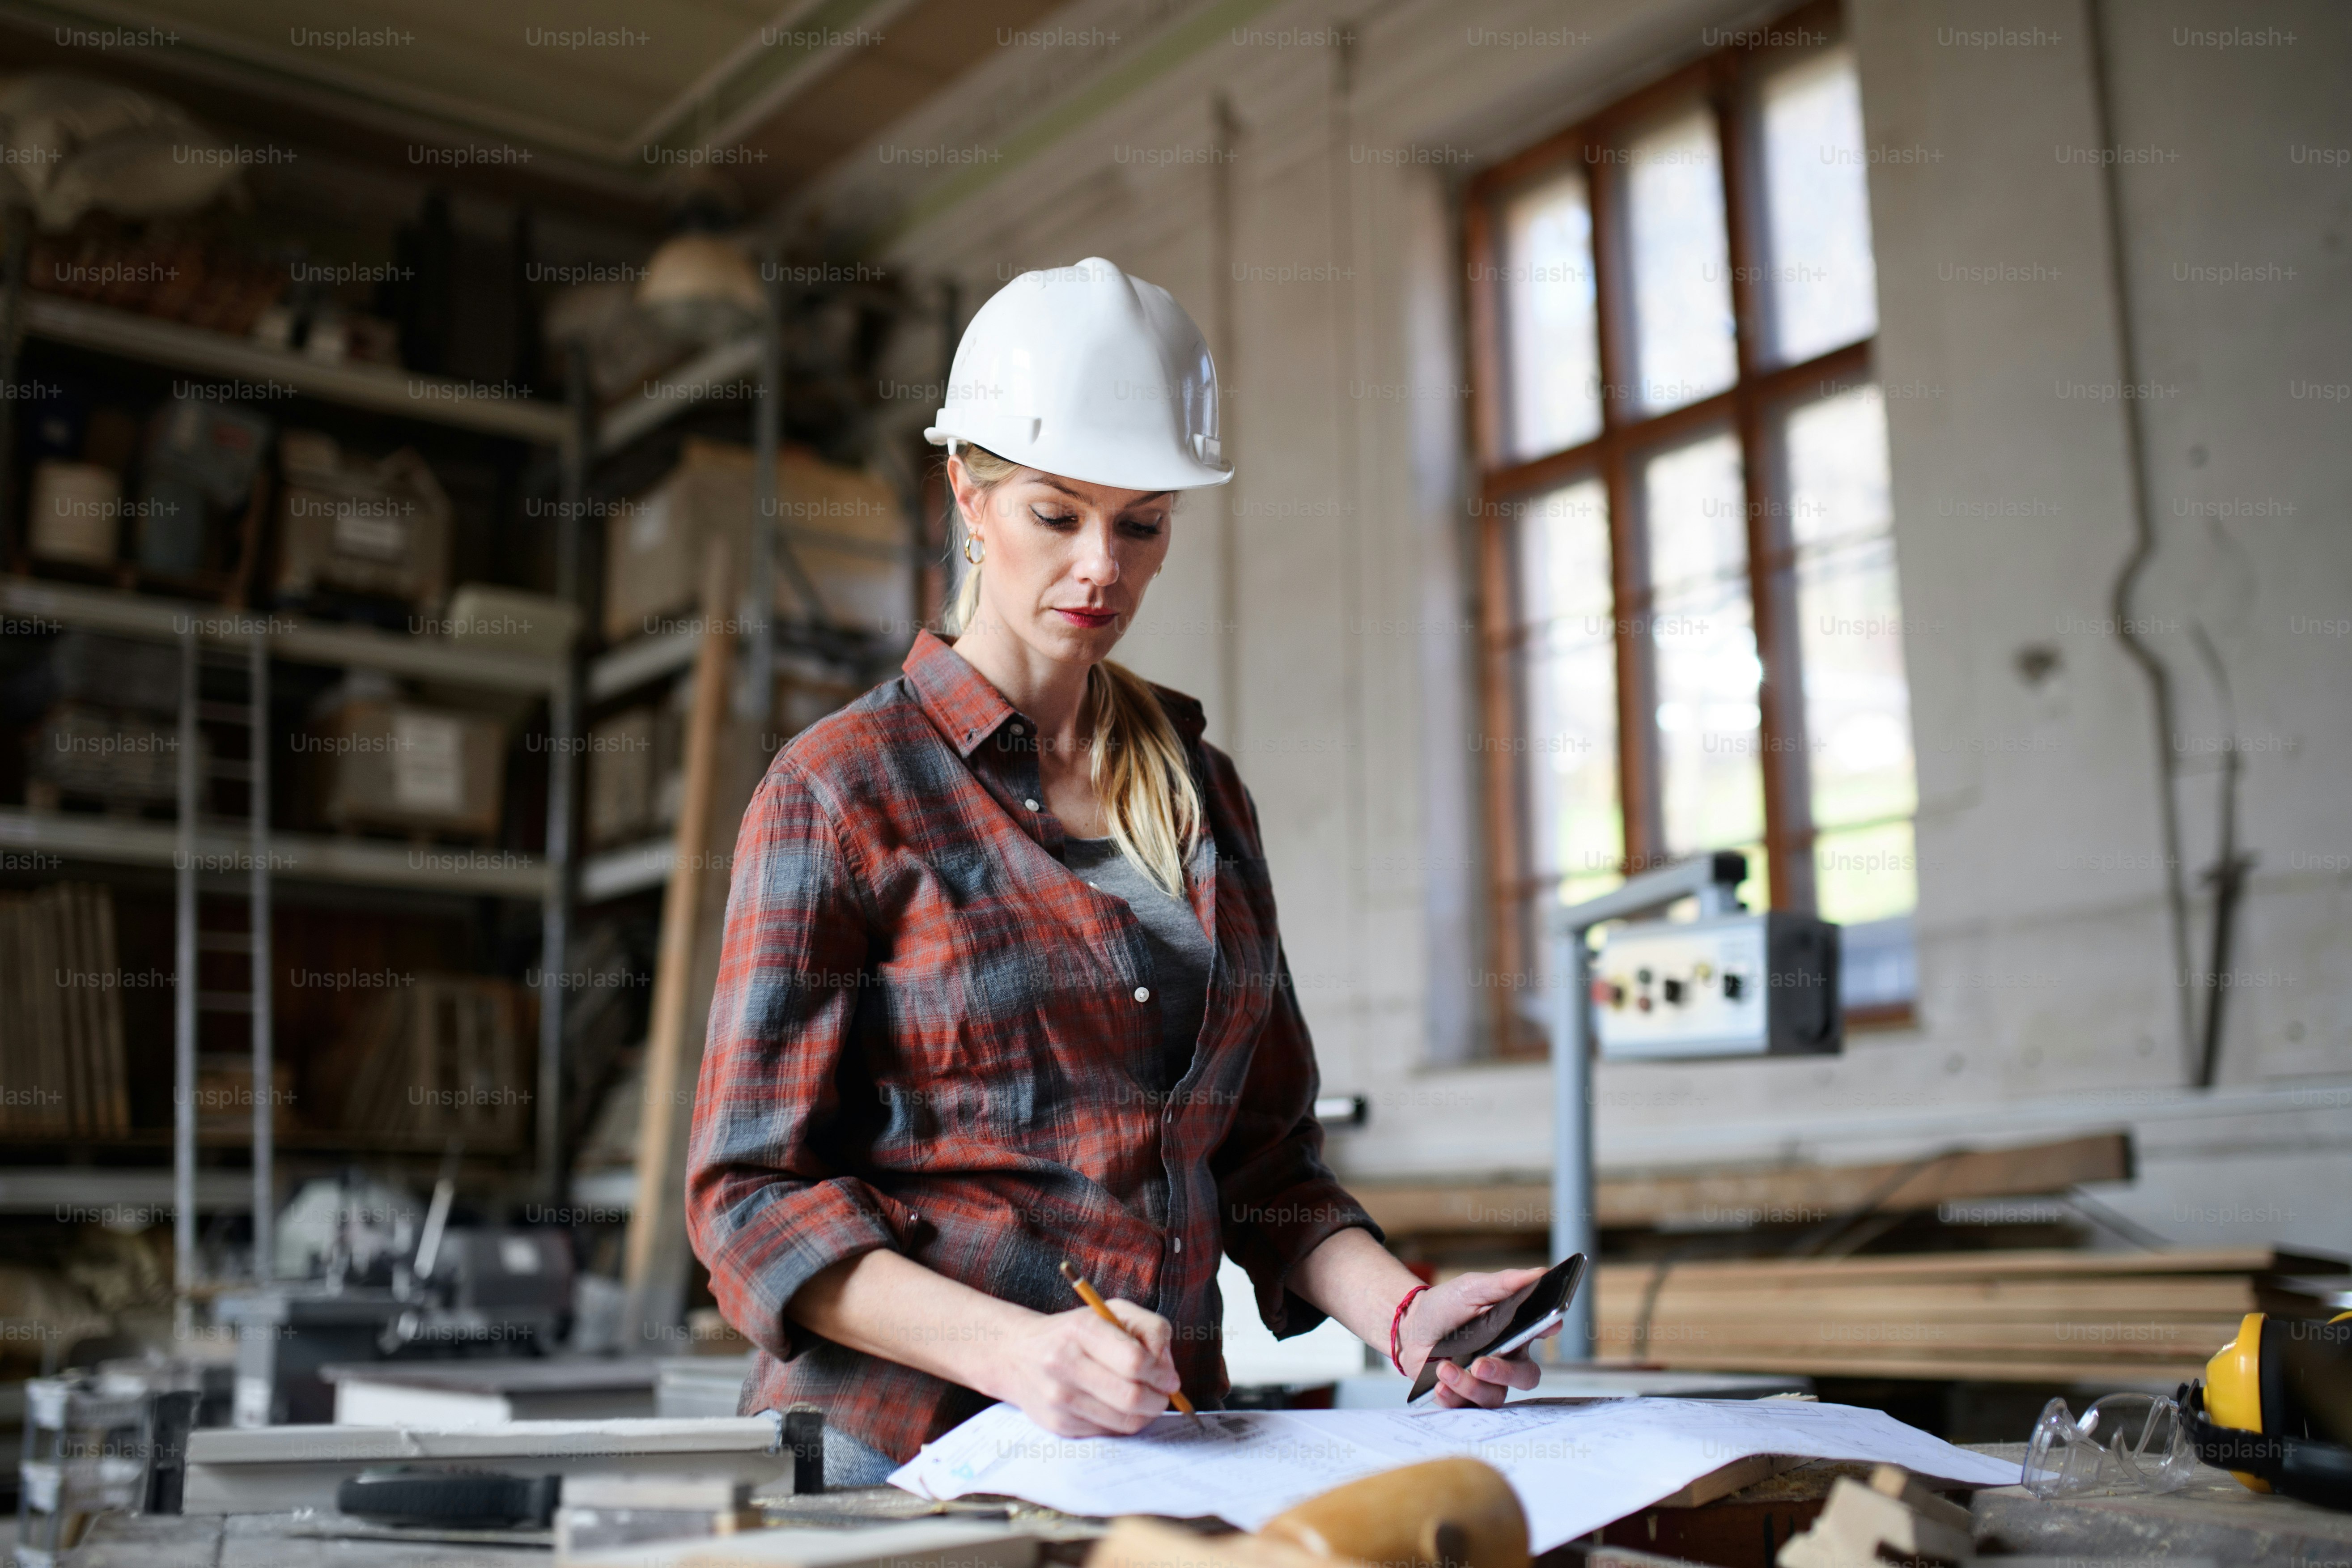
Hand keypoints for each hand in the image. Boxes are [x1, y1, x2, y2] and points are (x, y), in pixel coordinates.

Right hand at [987, 1299, 1183, 1436]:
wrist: (1017, 1354)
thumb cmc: (1075, 1332)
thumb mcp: (1112, 1312)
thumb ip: (1150, 1329)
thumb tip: (1167, 1369)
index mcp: (1082, 1330)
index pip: (1135, 1362)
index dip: (1161, 1373)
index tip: (1169, 1376)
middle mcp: (1064, 1364)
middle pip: (1131, 1397)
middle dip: (1159, 1399)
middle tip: (1164, 1393)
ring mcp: (1059, 1398)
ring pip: (1124, 1422)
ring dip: (1145, 1414)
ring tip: (1145, 1400)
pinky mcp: (1058, 1424)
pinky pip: (1108, 1432)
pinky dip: (1122, 1422)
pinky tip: (1116, 1406)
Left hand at [1399, 1267, 1554, 1408]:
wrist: (1410, 1326)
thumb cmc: (1445, 1306)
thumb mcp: (1472, 1288)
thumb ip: (1504, 1283)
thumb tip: (1539, 1272)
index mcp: (1514, 1330)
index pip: (1542, 1332)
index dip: (1549, 1329)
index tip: (1548, 1326)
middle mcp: (1505, 1359)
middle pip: (1525, 1376)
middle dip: (1505, 1374)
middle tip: (1481, 1364)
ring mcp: (1486, 1380)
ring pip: (1495, 1396)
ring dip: (1470, 1385)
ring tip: (1444, 1369)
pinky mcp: (1465, 1396)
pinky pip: (1468, 1407)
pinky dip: (1453, 1398)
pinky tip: (1439, 1386)